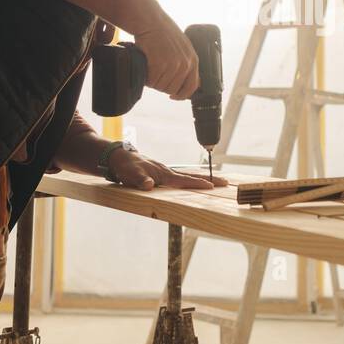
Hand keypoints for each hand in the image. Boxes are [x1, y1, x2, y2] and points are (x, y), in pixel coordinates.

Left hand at [108, 149, 228, 190]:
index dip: (198, 184)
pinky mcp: (161, 174)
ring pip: (187, 176)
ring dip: (202, 179)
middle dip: (208, 179)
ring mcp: (165, 173)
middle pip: (191, 176)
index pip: (184, 180)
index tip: (212, 186)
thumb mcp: (130, 174)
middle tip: (225, 182)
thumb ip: (140, 180)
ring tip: (216, 182)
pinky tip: (194, 183)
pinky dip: (191, 180)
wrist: (118, 157)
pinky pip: (180, 178)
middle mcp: (167, 172)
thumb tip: (149, 185)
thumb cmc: (125, 166)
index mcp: (163, 174)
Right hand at [133, 15, 199, 100]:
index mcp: (193, 60)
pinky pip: (151, 81)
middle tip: (154, 73)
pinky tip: (146, 65)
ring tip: (150, 66)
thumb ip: (185, 63)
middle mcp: (185, 64)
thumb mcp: (182, 47)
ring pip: (160, 86)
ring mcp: (173, 65)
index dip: (181, 94)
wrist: (150, 21)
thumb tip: (182, 83)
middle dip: (161, 85)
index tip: (173, 96)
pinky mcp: (160, 64)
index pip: (192, 87)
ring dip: (152, 80)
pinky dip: (146, 77)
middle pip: (172, 89)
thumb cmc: (163, 32)